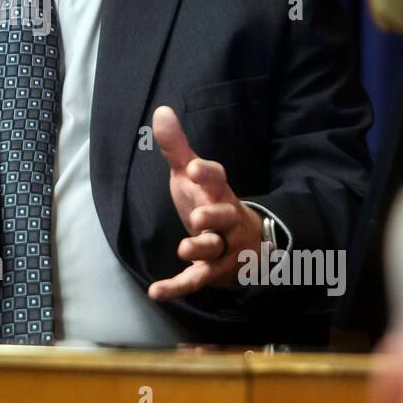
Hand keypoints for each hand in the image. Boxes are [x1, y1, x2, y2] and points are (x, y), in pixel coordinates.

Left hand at [146, 104, 264, 300]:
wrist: (246, 243)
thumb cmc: (211, 202)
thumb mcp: (193, 174)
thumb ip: (177, 147)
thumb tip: (160, 110)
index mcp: (219, 192)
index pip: (217, 178)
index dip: (206, 173)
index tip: (192, 167)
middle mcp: (225, 219)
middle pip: (223, 216)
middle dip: (213, 216)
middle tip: (198, 216)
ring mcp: (222, 247)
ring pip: (215, 249)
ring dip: (201, 249)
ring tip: (184, 248)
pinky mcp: (212, 272)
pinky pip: (196, 280)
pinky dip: (177, 287)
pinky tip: (156, 292)